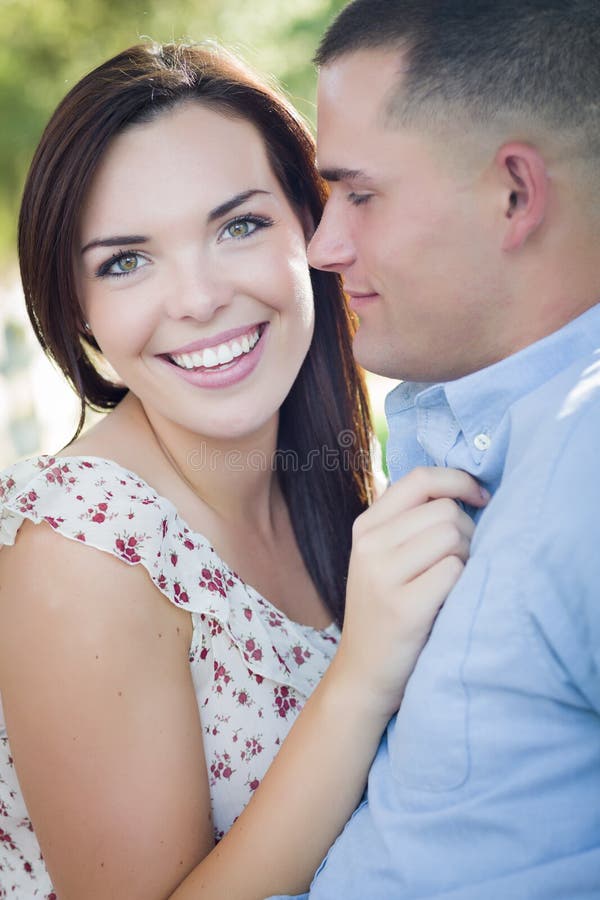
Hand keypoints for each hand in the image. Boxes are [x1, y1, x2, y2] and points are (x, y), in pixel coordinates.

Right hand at [335, 467, 488, 721]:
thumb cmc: (387, 610)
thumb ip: (410, 521)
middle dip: (468, 531)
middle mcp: (369, 545)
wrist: (365, 672)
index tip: (480, 499)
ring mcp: (383, 576)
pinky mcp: (404, 608)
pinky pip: (455, 571)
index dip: (460, 481)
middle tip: (462, 560)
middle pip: (445, 510)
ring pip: (453, 537)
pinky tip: (450, 600)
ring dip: (468, 557)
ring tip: (454, 582)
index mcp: (366, 526)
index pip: (420, 478)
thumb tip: (465, 489)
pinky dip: (464, 583)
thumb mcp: (383, 557)